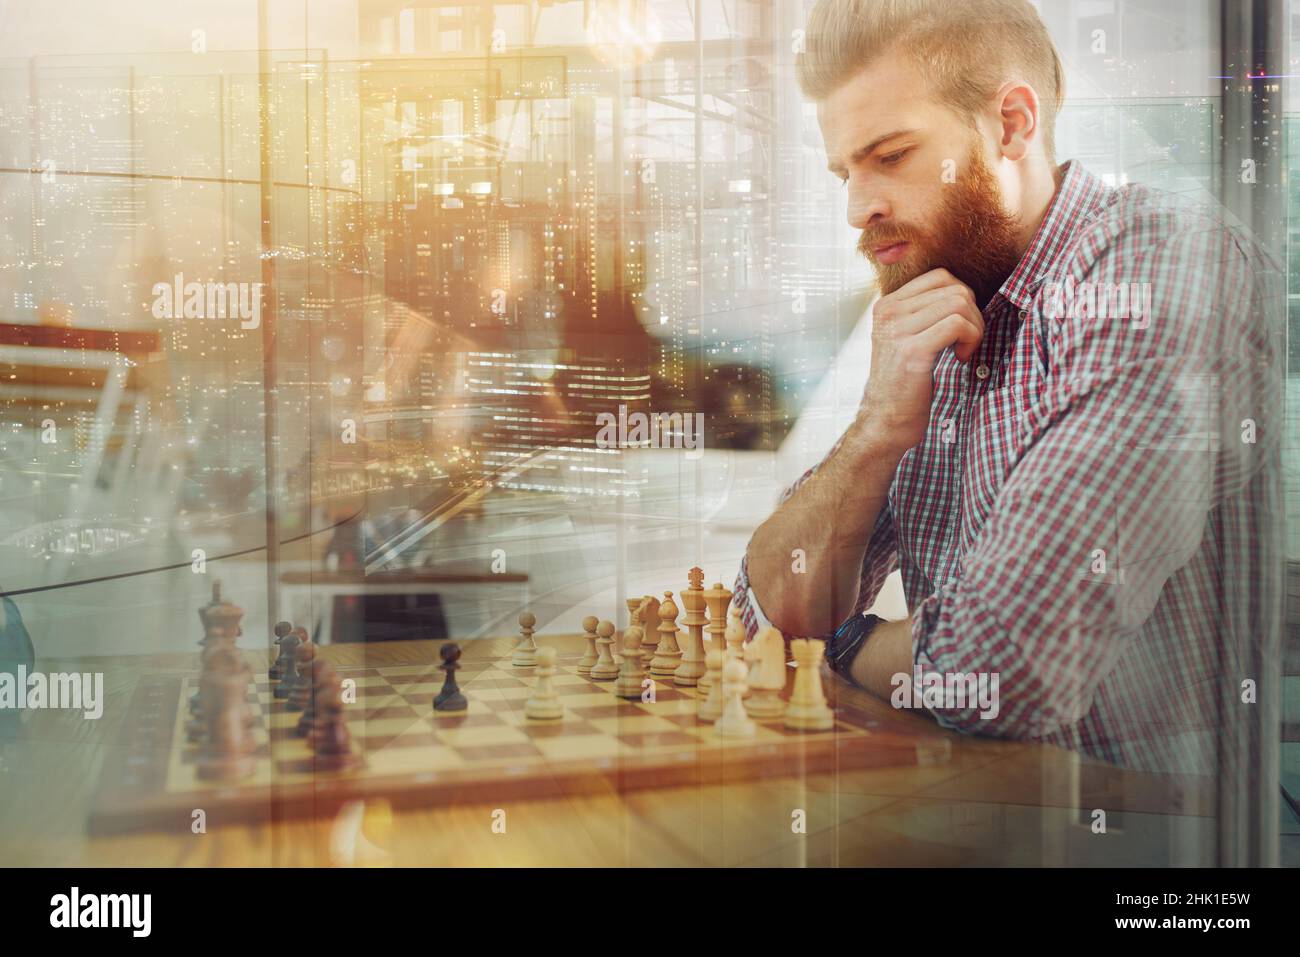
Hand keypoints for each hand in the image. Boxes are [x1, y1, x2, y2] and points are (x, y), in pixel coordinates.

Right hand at [856, 269, 983, 451]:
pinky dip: (970, 339)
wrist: (885, 422)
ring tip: (964, 350)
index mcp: (886, 305)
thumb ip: (925, 313)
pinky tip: (961, 358)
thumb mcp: (907, 339)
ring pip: (959, 303)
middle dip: (973, 314)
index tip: (958, 327)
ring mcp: (897, 330)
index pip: (940, 277)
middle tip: (966, 342)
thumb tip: (964, 293)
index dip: (962, 298)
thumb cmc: (905, 384)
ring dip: (974, 328)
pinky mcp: (912, 350)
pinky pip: (957, 324)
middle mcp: (888, 312)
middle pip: (954, 288)